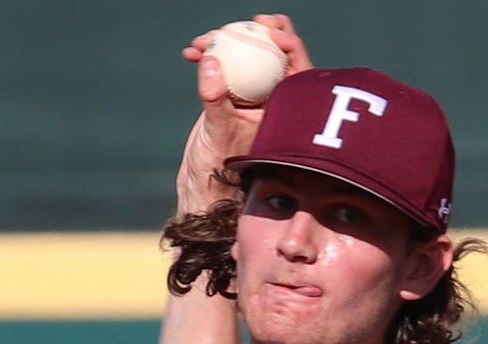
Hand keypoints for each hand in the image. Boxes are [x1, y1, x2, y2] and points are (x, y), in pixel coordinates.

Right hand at [176, 14, 312, 210]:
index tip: (270, 31)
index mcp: (285, 107)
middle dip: (262, 31)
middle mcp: (271, 97)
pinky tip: (190, 53)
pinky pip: (224, 65)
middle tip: (250, 21)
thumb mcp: (219, 130)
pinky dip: (208, 56)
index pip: (296, 67)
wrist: (204, 179)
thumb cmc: (220, 164)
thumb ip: (216, 97)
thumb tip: (211, 62)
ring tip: (201, 41)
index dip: (289, 42)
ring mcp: (251, 94)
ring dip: (225, 43)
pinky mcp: (232, 93)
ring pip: (246, 56)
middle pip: (273, 54)